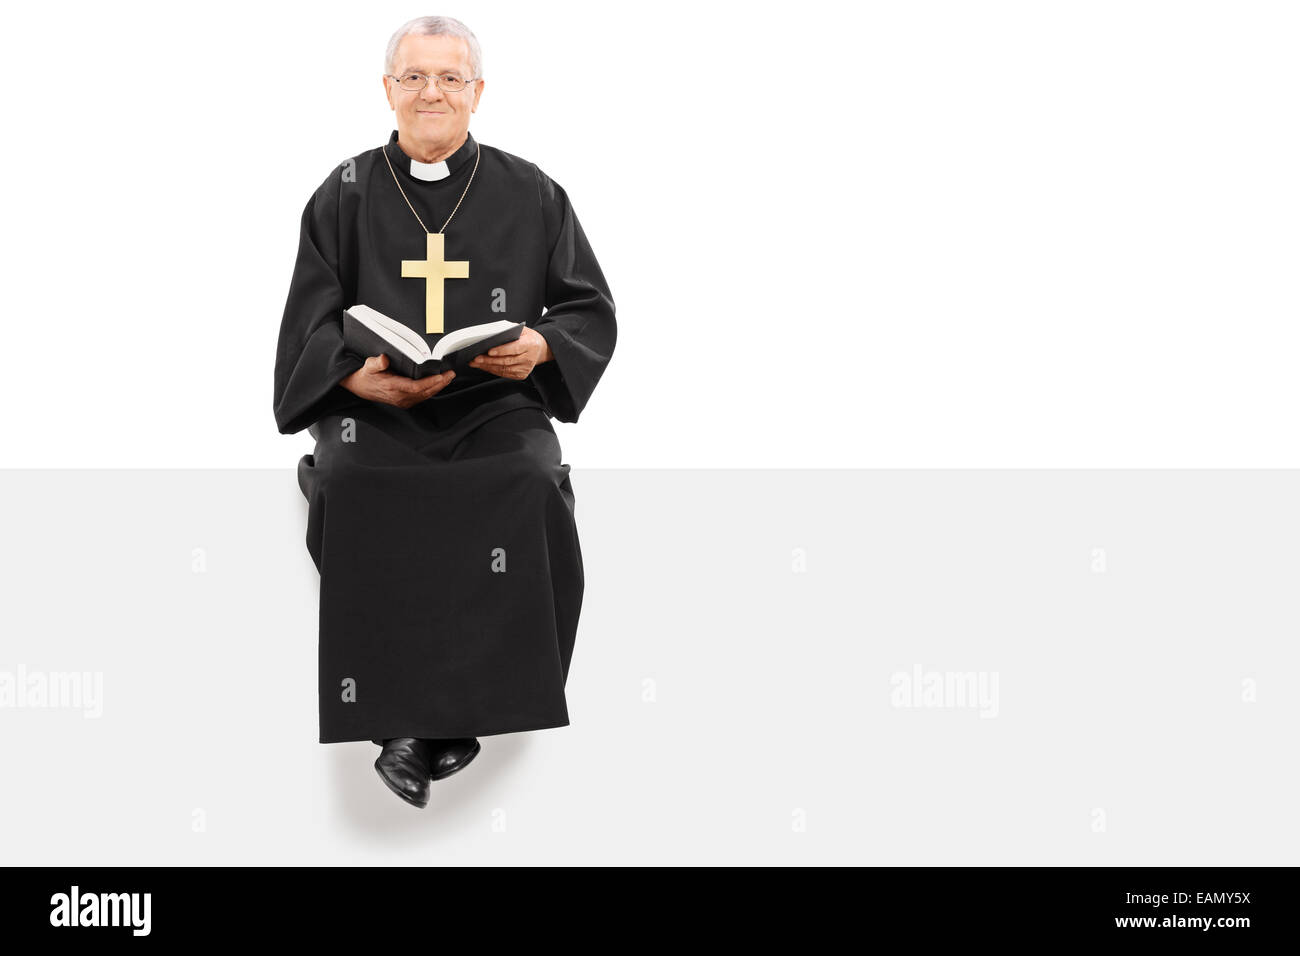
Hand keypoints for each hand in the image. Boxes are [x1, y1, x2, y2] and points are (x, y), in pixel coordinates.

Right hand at [339, 354, 455, 408]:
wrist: (360, 388)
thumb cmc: (366, 376)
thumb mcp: (368, 366)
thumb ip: (376, 363)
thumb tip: (384, 359)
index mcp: (392, 387)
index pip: (415, 387)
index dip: (429, 382)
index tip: (440, 376)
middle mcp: (399, 397)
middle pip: (424, 392)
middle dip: (439, 383)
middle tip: (450, 374)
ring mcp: (403, 401)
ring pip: (425, 396)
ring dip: (438, 387)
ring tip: (448, 377)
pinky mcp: (405, 402)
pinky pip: (422, 397)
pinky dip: (432, 391)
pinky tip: (439, 384)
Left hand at [468, 327, 552, 379]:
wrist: (540, 348)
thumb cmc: (528, 337)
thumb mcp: (521, 330)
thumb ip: (509, 330)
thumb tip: (492, 333)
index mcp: (530, 345)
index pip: (514, 349)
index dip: (501, 351)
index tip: (489, 351)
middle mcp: (529, 358)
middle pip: (506, 361)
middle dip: (489, 360)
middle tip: (476, 358)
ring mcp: (525, 368)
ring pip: (504, 369)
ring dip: (488, 366)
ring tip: (476, 362)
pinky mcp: (521, 375)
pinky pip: (504, 374)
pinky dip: (493, 370)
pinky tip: (485, 366)